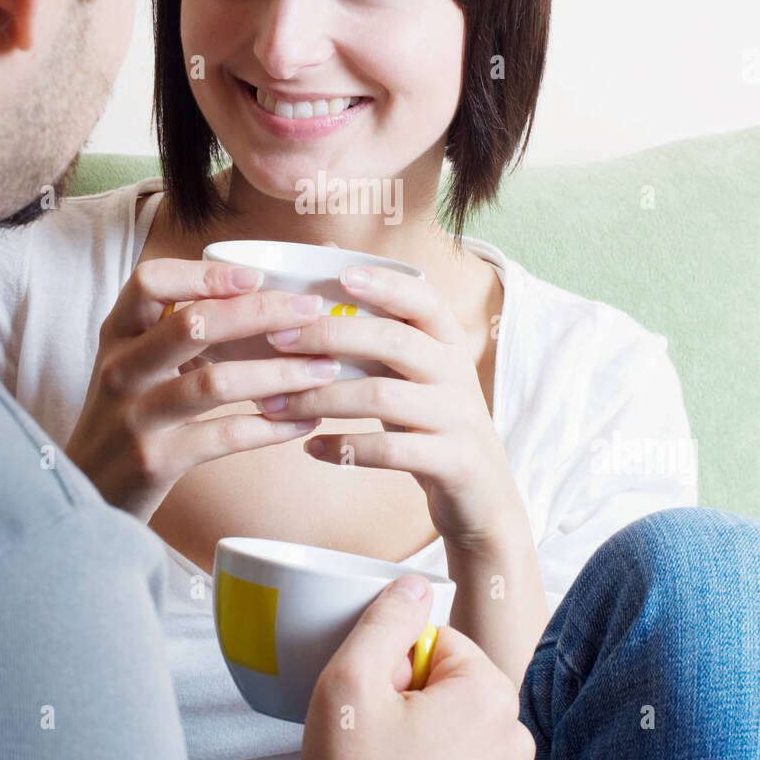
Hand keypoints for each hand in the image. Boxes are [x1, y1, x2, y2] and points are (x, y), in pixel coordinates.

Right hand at [64, 256, 338, 518]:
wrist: (88, 496)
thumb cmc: (129, 417)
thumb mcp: (136, 365)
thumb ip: (182, 329)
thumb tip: (260, 289)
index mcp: (118, 334)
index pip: (150, 281)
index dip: (204, 274)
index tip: (256, 276)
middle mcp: (121, 368)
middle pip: (192, 324)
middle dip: (261, 313)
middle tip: (312, 311)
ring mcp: (135, 416)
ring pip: (215, 382)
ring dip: (279, 372)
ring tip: (325, 370)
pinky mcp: (155, 460)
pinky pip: (224, 436)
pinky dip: (271, 427)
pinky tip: (304, 421)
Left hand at [261, 261, 513, 551]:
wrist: (484, 498)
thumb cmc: (431, 423)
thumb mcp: (414, 374)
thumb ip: (380, 330)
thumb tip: (330, 261)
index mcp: (449, 344)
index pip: (425, 300)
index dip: (386, 284)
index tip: (340, 274)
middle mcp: (457, 374)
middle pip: (394, 341)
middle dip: (330, 335)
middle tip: (276, 340)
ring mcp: (458, 418)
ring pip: (382, 397)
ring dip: (320, 399)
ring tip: (276, 405)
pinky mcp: (452, 461)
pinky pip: (390, 450)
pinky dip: (344, 448)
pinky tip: (311, 448)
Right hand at [301, 575, 535, 759]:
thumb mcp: (351, 683)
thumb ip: (385, 619)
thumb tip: (413, 584)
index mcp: (489, 694)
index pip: (435, 639)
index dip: (390, 663)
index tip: (374, 701)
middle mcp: (513, 733)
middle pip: (446, 678)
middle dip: (404, 695)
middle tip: (375, 734)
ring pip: (451, 719)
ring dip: (416, 731)